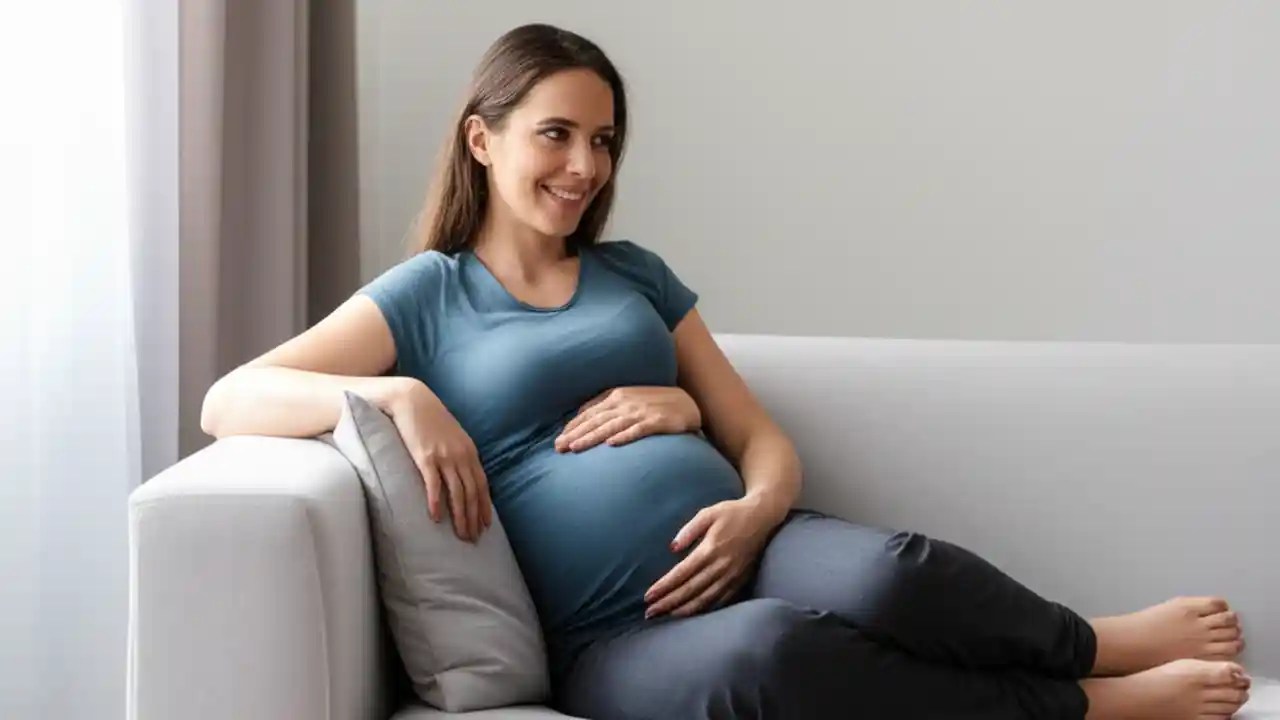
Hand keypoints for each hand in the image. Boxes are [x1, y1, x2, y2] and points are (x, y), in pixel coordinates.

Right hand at [386, 379, 491, 542]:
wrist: (412, 400)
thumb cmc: (431, 419)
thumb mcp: (454, 436)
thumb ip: (460, 454)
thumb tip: (464, 475)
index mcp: (469, 452)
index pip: (481, 485)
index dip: (484, 506)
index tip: (485, 525)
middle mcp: (461, 456)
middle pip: (471, 493)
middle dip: (473, 518)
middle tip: (473, 539)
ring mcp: (444, 457)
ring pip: (457, 493)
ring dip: (460, 516)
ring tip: (460, 534)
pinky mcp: (425, 457)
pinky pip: (433, 484)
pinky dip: (436, 502)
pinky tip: (436, 518)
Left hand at [555, 385, 700, 452]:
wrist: (686, 404)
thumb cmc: (653, 403)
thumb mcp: (628, 399)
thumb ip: (607, 406)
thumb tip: (582, 415)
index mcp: (616, 395)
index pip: (589, 412)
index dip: (573, 425)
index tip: (558, 439)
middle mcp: (626, 402)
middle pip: (596, 420)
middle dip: (575, 434)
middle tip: (558, 447)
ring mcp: (641, 412)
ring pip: (611, 426)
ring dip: (592, 437)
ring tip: (575, 447)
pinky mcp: (657, 422)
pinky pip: (638, 430)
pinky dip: (624, 436)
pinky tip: (611, 444)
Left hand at [644, 496, 783, 618]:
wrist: (763, 517)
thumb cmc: (732, 513)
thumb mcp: (708, 513)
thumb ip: (689, 530)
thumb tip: (672, 548)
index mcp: (710, 549)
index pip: (681, 573)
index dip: (664, 587)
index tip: (648, 597)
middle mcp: (720, 566)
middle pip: (690, 590)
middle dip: (668, 603)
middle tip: (650, 613)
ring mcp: (732, 576)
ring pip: (705, 599)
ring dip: (684, 610)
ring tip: (666, 617)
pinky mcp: (740, 581)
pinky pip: (721, 601)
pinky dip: (705, 609)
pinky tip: (691, 614)